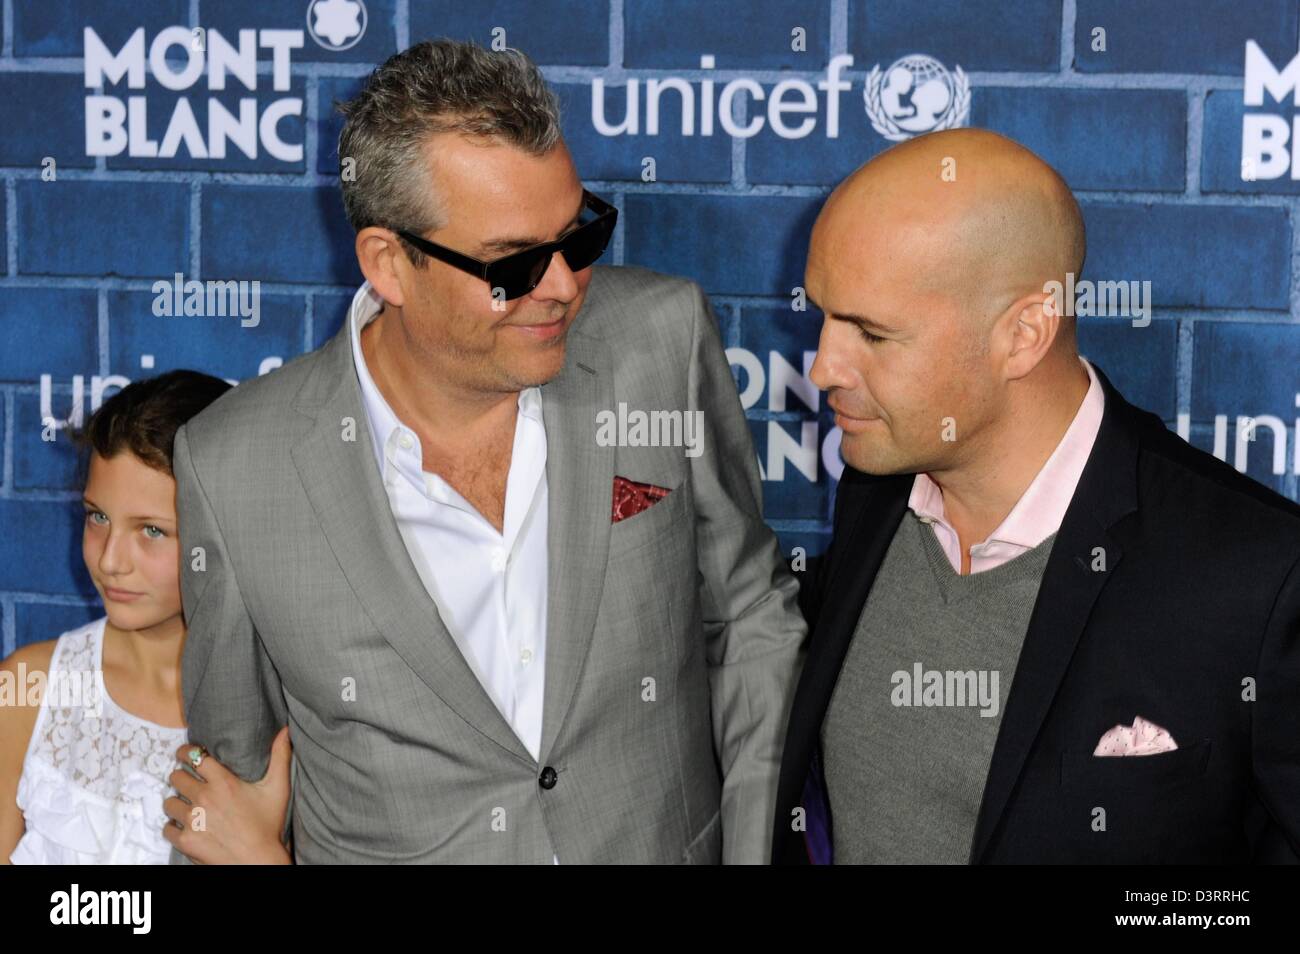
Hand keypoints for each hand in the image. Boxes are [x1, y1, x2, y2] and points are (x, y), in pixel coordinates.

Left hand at [163, 726, 293, 863]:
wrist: (257, 861)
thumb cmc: (269, 825)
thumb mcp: (277, 788)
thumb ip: (280, 756)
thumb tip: (285, 730)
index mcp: (224, 782)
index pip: (195, 757)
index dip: (187, 752)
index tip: (186, 753)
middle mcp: (204, 798)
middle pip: (177, 777)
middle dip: (181, 777)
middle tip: (188, 781)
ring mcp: (192, 820)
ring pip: (169, 802)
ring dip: (176, 802)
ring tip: (186, 804)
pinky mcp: (185, 840)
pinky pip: (167, 828)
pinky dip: (173, 826)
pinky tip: (185, 825)